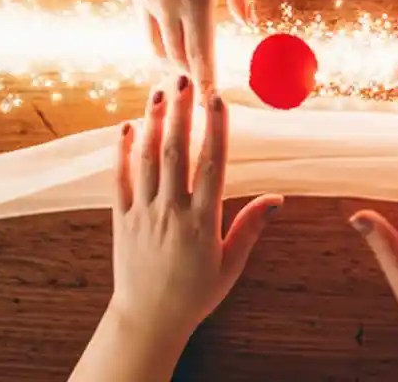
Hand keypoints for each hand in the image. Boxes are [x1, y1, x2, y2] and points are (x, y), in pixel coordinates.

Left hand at [108, 75, 280, 340]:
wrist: (149, 320)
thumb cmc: (196, 294)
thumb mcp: (230, 265)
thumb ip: (251, 227)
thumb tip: (277, 198)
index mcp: (203, 222)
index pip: (212, 164)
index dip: (215, 128)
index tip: (217, 98)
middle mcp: (172, 212)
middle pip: (176, 153)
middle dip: (181, 113)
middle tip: (184, 78)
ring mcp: (144, 214)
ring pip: (147, 160)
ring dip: (154, 123)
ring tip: (159, 91)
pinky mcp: (122, 220)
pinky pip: (120, 180)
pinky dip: (122, 152)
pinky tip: (126, 126)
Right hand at [127, 0, 255, 93]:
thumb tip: (248, 22)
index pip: (201, 55)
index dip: (207, 83)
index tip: (212, 101)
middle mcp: (167, 5)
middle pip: (178, 58)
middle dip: (191, 79)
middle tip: (202, 94)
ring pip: (157, 48)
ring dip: (173, 64)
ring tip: (186, 74)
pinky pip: (145, 29)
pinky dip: (158, 44)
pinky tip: (170, 44)